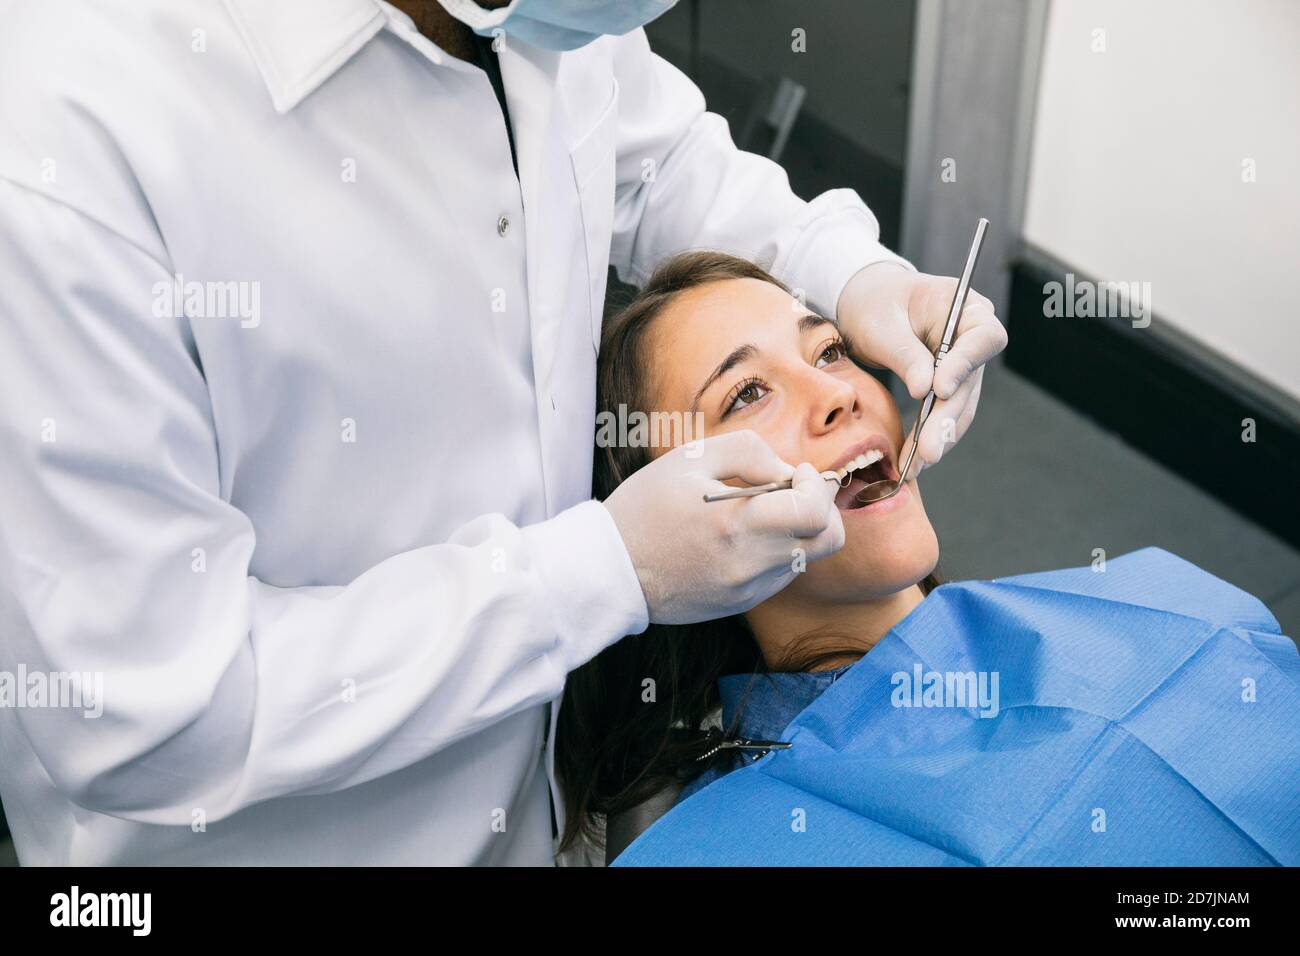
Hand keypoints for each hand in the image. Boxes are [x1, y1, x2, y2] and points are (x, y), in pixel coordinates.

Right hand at [602, 430, 843, 624]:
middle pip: (827, 541)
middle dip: (820, 509)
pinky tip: (740, 538)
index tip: (794, 472)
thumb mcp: (689, 459)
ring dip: (795, 530)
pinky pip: (779, 575)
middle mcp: (749, 564)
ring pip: (805, 558)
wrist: (607, 570)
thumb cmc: (643, 507)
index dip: (814, 485)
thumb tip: (787, 471)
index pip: (815, 512)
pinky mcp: (739, 604)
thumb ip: (749, 452)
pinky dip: (774, 551)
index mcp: (736, 524)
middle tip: (793, 492)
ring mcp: (746, 589)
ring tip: (757, 514)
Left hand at [836, 262, 1006, 477]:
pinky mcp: (948, 387)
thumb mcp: (881, 323)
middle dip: (946, 418)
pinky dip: (928, 436)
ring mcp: (963, 365)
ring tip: (915, 464)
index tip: (940, 389)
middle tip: (928, 450)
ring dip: (938, 437)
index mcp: (964, 307)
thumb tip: (925, 390)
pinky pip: (943, 414)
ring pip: (959, 406)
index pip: (982, 337)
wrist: (868, 305)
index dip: (965, 365)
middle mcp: (972, 338)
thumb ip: (905, 353)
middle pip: (970, 382)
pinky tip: (913, 460)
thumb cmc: (875, 304)